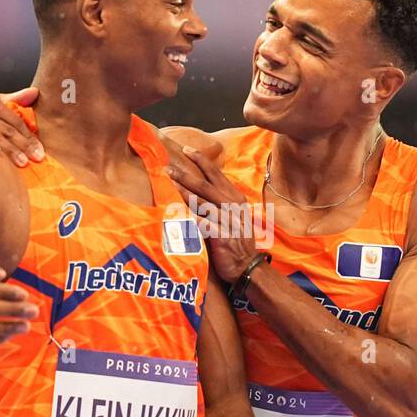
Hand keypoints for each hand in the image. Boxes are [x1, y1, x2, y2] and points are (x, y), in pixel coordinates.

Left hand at [167, 146, 259, 281]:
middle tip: (168, 167)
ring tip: (169, 184)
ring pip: (203, 202)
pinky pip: (203, 223)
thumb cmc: (237, 241)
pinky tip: (175, 211)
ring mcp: (228, 221)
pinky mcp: (223, 236)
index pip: (217, 175)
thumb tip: (199, 188)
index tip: (186, 150)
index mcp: (235, 198)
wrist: (247, 267)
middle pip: (206, 185)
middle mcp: (233, 206)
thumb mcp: (234, 216)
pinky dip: (189, 216)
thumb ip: (220, 201)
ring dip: (184, 192)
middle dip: (186, 174)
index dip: (201, 161)